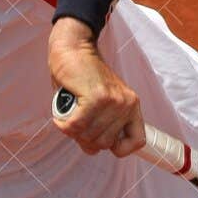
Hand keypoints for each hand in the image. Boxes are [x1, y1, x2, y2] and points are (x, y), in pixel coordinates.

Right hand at [49, 19, 144, 156]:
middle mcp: (127, 104)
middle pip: (104, 144)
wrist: (73, 48)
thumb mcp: (100, 104)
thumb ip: (99, 127)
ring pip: (89, 136)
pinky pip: (77, 126)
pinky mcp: (96, 97)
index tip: (99, 139)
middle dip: (84, 138)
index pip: (137, 141)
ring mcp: (113, 101)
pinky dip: (64, 125)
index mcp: (132, 106)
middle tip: (74, 123)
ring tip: (67, 116)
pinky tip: (60, 117)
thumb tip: (92, 150)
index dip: (116, 148)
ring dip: (72, 131)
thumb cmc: (82, 77)